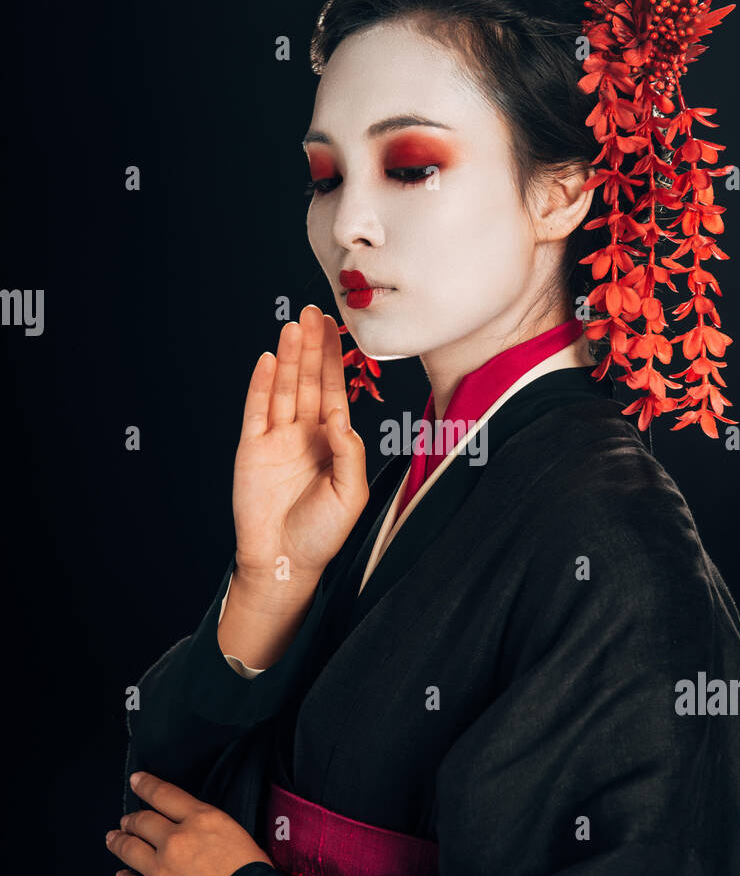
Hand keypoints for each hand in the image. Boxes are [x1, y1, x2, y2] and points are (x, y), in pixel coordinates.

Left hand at [108, 771, 274, 875]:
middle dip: (133, 819)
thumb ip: (211, 833)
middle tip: (127, 821)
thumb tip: (199, 839)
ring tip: (114, 839)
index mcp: (202, 820)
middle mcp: (176, 839)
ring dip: (119, 842)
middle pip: (144, 821)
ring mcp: (159, 869)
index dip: (147, 785)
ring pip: (129, 849)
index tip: (137, 780)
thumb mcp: (239, 838)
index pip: (166, 795)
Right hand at [232, 305, 368, 589]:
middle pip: (309, 382)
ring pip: (285, 389)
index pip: (335, 392)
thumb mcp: (351, 494)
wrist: (283, 562)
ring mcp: (277, 439)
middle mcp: (305, 435)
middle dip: (312, 348)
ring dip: (289, 358)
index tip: (338, 330)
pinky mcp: (252, 448)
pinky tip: (270, 360)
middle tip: (314, 313)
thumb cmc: (322, 535)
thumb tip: (340, 416)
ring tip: (294, 326)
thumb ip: (350, 452)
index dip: (335, 361)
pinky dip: (262, 385)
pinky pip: (257, 410)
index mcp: (333, 443)